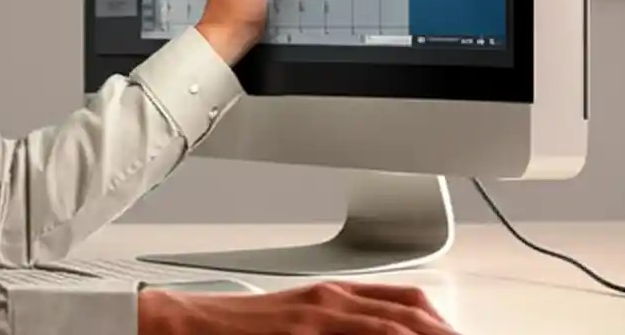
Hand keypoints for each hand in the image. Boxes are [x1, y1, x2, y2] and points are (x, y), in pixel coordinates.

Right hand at [139, 281, 459, 334]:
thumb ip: (336, 320)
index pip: (409, 303)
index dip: (441, 324)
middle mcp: (332, 303)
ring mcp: (319, 321)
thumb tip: (379, 327)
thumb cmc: (232, 328)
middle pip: (412, 317)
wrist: (182, 326)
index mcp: (333, 295)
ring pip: (394, 328)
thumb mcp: (294, 317)